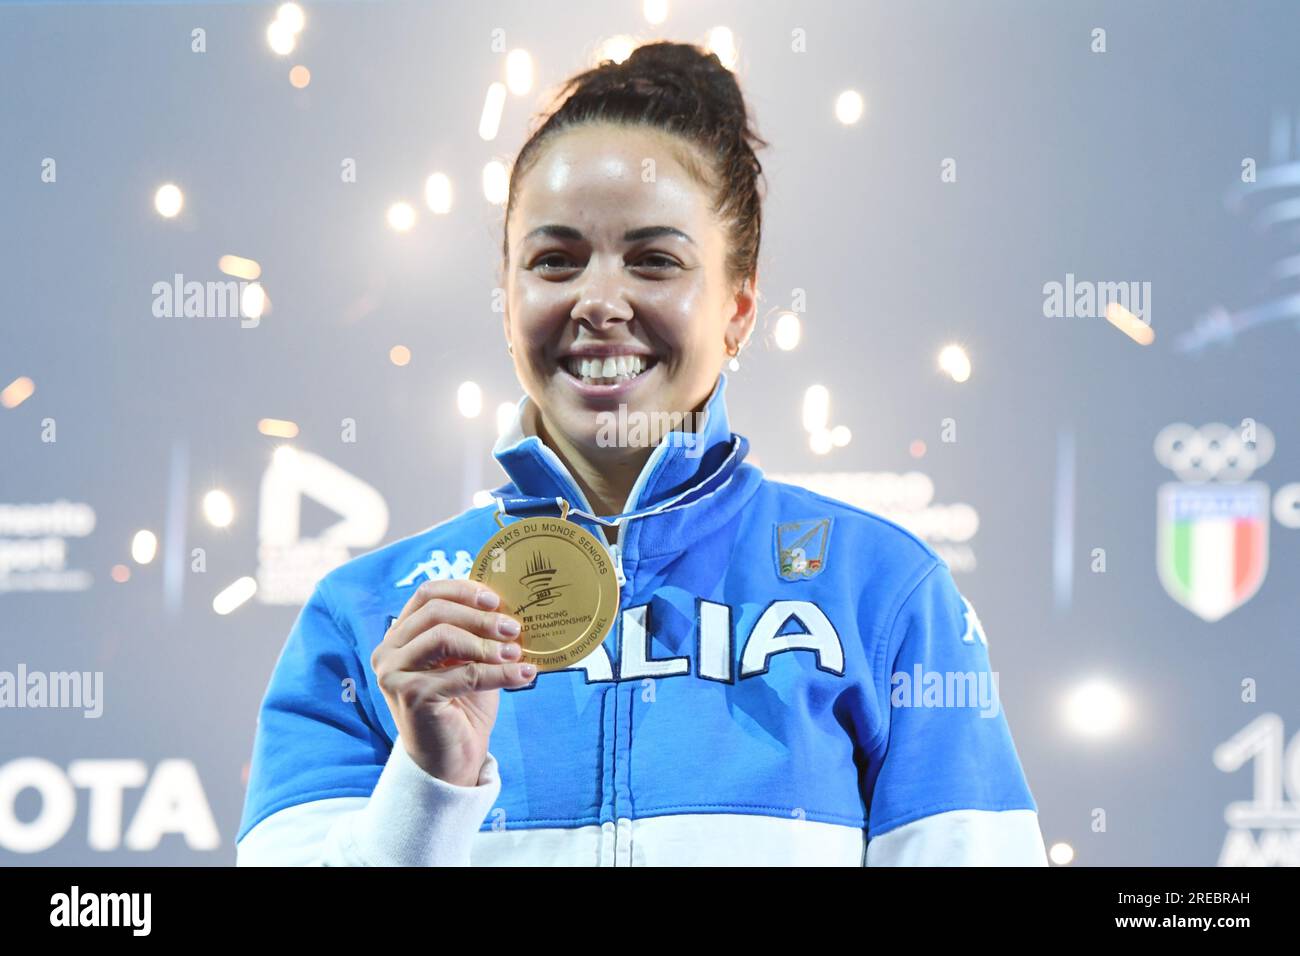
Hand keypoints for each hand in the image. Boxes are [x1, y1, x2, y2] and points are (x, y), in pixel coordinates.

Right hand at [371, 579, 533, 785]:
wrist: (451, 761)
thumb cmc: (462, 706)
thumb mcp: (468, 661)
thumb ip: (476, 632)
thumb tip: (509, 605)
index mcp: (401, 635)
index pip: (427, 594)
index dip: (463, 590)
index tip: (495, 599)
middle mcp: (389, 651)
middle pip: (436, 612)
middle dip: (480, 617)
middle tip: (513, 628)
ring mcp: (394, 674)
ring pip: (444, 638)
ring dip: (487, 643)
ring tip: (517, 653)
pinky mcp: (411, 696)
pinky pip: (462, 674)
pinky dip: (498, 673)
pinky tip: (524, 675)